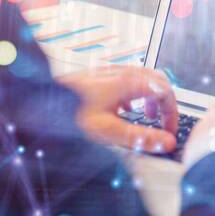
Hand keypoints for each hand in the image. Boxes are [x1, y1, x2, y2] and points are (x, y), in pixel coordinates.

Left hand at [61, 66, 177, 153]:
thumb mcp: (109, 131)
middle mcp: (121, 72)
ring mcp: (111, 72)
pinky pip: (129, 80)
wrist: (42, 102)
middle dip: (165, 104)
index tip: (169, 131)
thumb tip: (166, 142)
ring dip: (152, 98)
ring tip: (148, 117)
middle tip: (164, 124)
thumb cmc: (70, 114)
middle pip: (158, 81)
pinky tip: (127, 110)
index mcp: (128, 82)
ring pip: (144, 79)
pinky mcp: (101, 77)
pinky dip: (137, 95)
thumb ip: (141, 138)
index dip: (172, 113)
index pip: (165, 92)